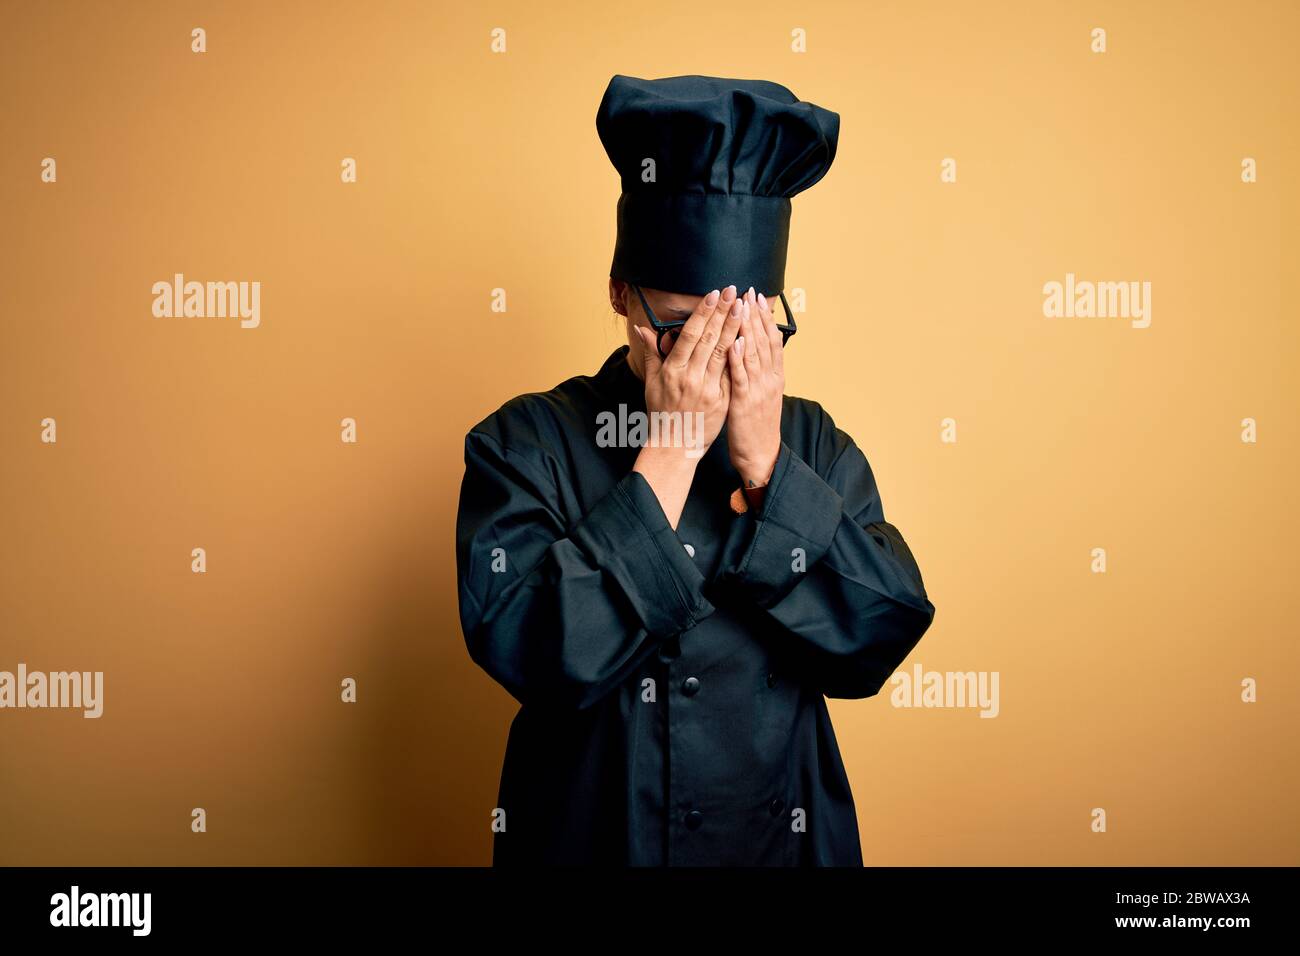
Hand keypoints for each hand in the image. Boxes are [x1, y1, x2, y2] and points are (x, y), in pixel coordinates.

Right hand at [632, 285, 743, 527]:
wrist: (674, 446)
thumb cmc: (661, 412)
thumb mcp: (651, 382)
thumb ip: (650, 353)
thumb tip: (642, 329)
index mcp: (673, 370)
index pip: (690, 335)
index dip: (703, 313)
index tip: (713, 294)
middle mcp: (691, 378)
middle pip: (710, 339)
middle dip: (723, 313)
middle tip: (734, 291)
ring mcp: (708, 390)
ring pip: (724, 353)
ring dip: (735, 328)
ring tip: (744, 307)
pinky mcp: (722, 400)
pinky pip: (732, 374)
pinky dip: (740, 355)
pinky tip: (748, 338)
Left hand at [725, 287, 783, 485]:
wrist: (760, 453)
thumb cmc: (755, 423)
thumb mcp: (759, 392)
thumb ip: (753, 370)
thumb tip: (746, 348)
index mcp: (773, 375)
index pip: (771, 339)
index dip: (764, 317)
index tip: (756, 296)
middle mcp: (770, 378)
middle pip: (764, 340)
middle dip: (756, 315)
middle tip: (749, 292)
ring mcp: (759, 389)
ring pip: (755, 354)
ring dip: (748, 329)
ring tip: (742, 306)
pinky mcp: (746, 402)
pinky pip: (742, 377)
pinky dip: (740, 358)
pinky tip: (736, 341)